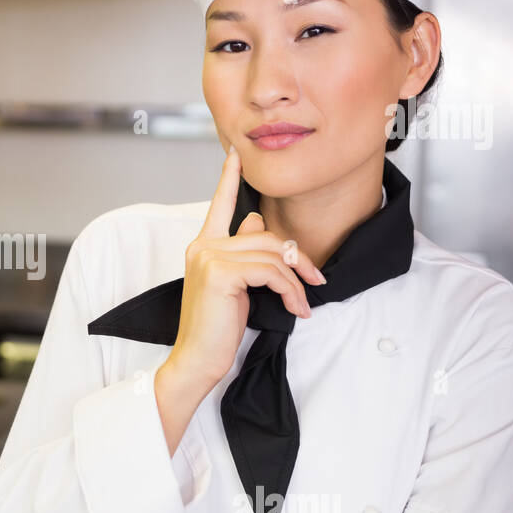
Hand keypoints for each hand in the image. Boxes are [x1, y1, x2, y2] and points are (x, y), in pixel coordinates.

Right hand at [161, 144, 325, 400]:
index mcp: (203, 246)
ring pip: (272, 255)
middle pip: (265, 234)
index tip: (235, 154)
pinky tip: (295, 309)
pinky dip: (291, 291)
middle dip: (297, 258)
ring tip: (302, 304)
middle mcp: (203, 247)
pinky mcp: (221, 274)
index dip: (229, 178)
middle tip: (315, 281)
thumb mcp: (232, 285)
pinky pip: (271, 272)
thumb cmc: (216, 328)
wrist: (197, 359)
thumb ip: (243, 254)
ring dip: (297, 282)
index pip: (220, 205)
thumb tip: (259, 223)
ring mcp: (210, 258)